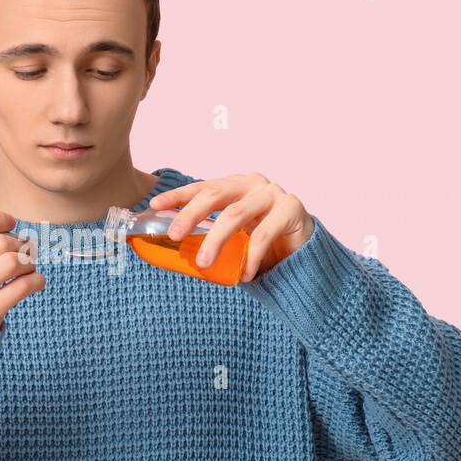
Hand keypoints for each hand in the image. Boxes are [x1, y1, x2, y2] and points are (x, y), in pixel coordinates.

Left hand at [148, 172, 314, 282]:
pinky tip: (245, 275)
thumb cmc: (264, 242)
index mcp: (235, 185)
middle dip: (191, 215)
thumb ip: (210, 235)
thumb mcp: (234, 236)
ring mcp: (273, 194)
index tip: (154, 205)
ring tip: (204, 264)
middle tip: (175, 236)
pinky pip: (264, 235)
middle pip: (215, 195)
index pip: (201, 188)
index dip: (177, 196)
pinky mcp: (292, 209)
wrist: (306, 251)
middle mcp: (253, 184)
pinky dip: (251, 257)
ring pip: (236, 214)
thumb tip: (170, 249)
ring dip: (216, 241)